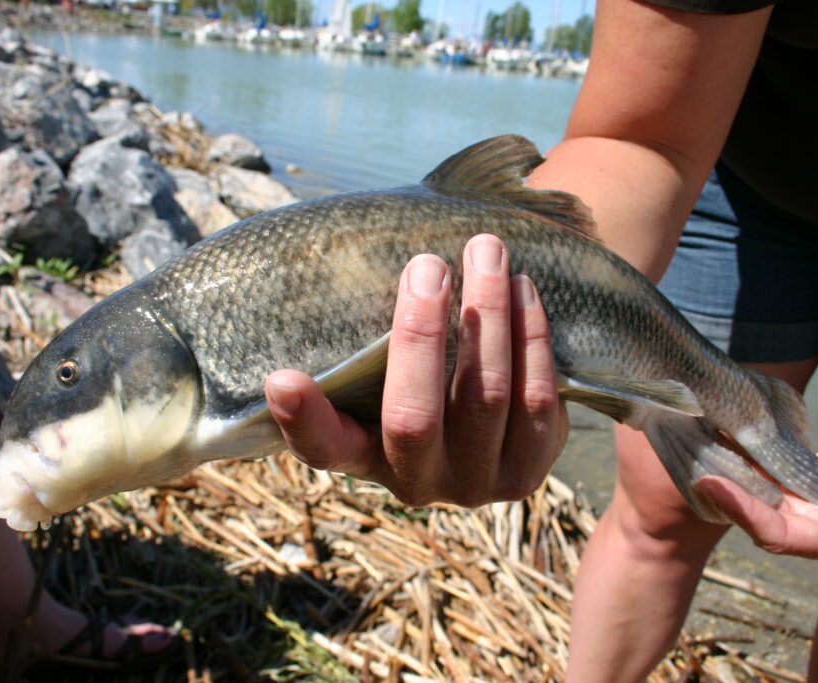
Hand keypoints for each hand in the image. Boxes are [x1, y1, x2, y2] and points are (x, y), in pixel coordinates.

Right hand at [264, 235, 568, 506]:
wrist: (503, 427)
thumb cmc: (425, 377)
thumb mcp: (386, 374)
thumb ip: (373, 342)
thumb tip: (375, 261)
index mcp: (363, 458)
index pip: (323, 449)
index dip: (303, 419)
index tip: (281, 379)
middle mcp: (416, 482)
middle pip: (413, 417)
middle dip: (420, 333)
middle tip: (427, 265)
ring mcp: (475, 483)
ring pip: (484, 398)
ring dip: (487, 315)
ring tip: (486, 251)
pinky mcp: (528, 470)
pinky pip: (535, 399)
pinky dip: (529, 336)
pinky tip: (522, 289)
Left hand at [697, 441, 817, 563]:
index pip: (780, 537)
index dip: (745, 514)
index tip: (712, 484)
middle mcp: (815, 525)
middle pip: (755, 513)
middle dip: (721, 489)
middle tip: (687, 454)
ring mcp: (807, 501)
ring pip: (757, 489)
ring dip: (727, 467)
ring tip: (693, 435)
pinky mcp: (804, 476)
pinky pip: (769, 466)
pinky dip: (747, 450)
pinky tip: (721, 426)